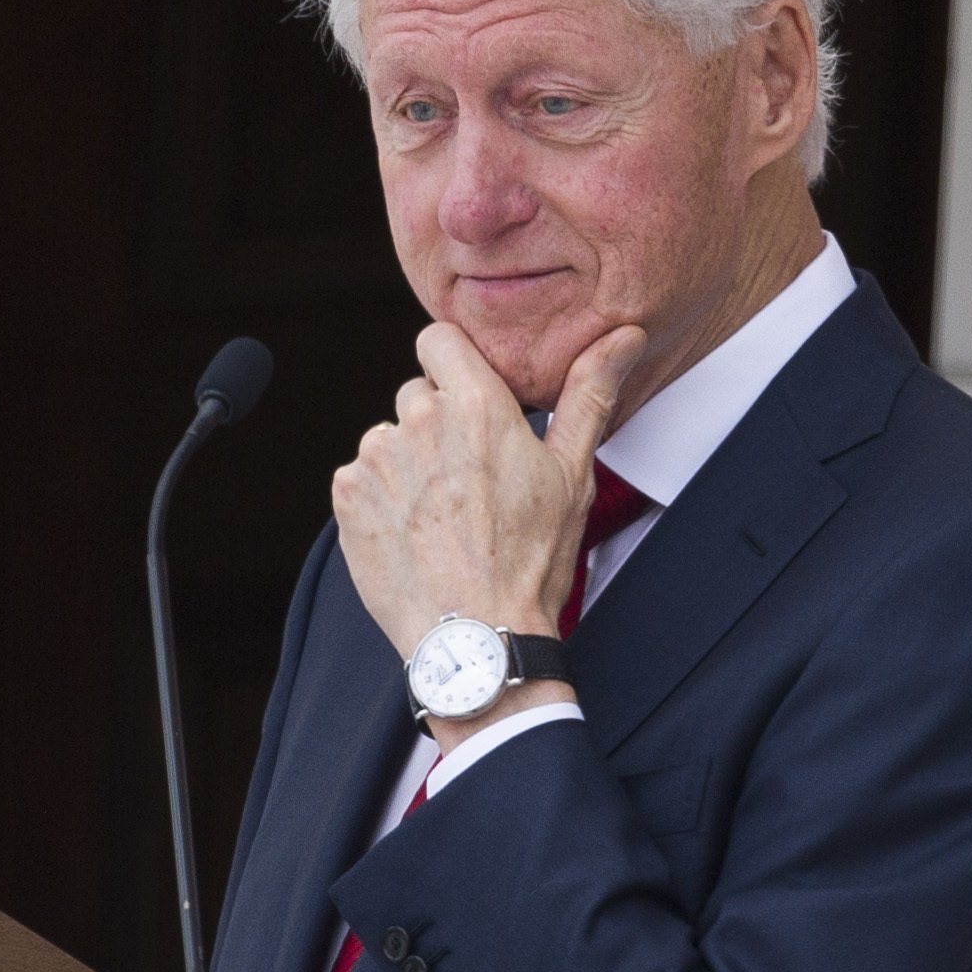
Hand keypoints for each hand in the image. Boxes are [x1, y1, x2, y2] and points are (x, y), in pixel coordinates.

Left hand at [332, 322, 647, 724]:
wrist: (477, 635)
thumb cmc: (532, 559)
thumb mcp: (572, 473)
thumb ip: (589, 393)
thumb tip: (624, 336)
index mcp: (475, 403)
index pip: (438, 339)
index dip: (453, 366)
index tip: (469, 400)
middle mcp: (418, 419)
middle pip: (416, 395)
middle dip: (437, 425)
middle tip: (468, 480)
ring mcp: (377, 458)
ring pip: (388, 439)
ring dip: (407, 465)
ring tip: (442, 516)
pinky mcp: (347, 496)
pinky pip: (360, 479)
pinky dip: (380, 499)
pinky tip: (413, 534)